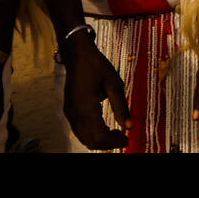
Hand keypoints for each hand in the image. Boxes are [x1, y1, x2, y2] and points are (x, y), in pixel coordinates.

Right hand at [62, 32, 129, 149]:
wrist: (77, 54)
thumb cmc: (96, 65)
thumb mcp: (114, 83)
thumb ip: (121, 106)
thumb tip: (129, 126)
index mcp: (86, 107)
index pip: (99, 137)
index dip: (114, 142)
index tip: (126, 139)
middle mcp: (75, 114)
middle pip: (90, 142)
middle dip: (108, 144)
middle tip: (122, 138)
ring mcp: (70, 113)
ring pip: (83, 138)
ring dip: (99, 140)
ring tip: (115, 133)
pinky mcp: (69, 111)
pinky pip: (79, 130)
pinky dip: (92, 134)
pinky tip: (104, 128)